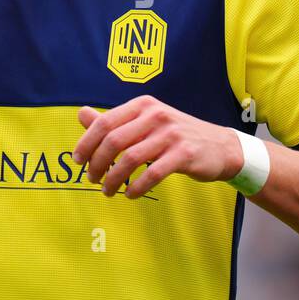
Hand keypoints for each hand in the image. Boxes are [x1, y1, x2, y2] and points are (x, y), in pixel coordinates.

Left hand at [73, 95, 245, 198]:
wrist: (220, 146)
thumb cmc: (176, 136)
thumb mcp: (145, 122)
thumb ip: (114, 121)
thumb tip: (81, 114)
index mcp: (143, 105)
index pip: (104, 122)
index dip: (86, 143)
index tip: (78, 161)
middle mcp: (156, 115)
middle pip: (113, 141)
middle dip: (97, 163)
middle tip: (92, 179)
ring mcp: (171, 134)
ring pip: (130, 159)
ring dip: (114, 179)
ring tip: (108, 191)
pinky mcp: (184, 154)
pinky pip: (153, 173)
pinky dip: (137, 187)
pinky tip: (131, 194)